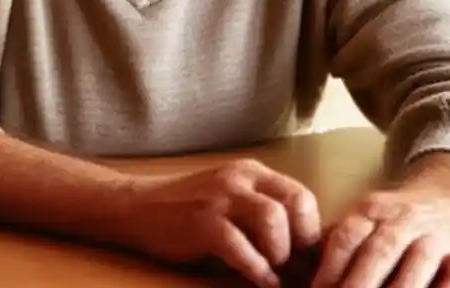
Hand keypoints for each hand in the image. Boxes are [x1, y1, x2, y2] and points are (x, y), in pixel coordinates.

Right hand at [116, 159, 321, 287]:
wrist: (136, 208)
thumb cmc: (188, 212)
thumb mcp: (231, 203)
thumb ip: (264, 218)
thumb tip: (306, 256)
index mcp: (252, 173)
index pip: (302, 195)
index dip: (313, 230)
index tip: (308, 256)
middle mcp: (240, 179)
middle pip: (296, 203)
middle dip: (303, 241)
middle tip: (296, 265)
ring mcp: (219, 198)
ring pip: (273, 219)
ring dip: (280, 252)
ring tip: (274, 270)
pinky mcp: (201, 222)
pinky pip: (240, 246)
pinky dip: (257, 269)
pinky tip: (260, 281)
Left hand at [312, 154, 449, 287]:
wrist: (447, 199)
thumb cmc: (392, 223)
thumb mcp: (364, 220)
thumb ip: (338, 245)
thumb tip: (300, 275)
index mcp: (371, 211)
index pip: (347, 237)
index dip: (331, 267)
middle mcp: (404, 219)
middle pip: (380, 250)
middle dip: (360, 283)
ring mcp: (437, 236)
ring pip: (418, 261)